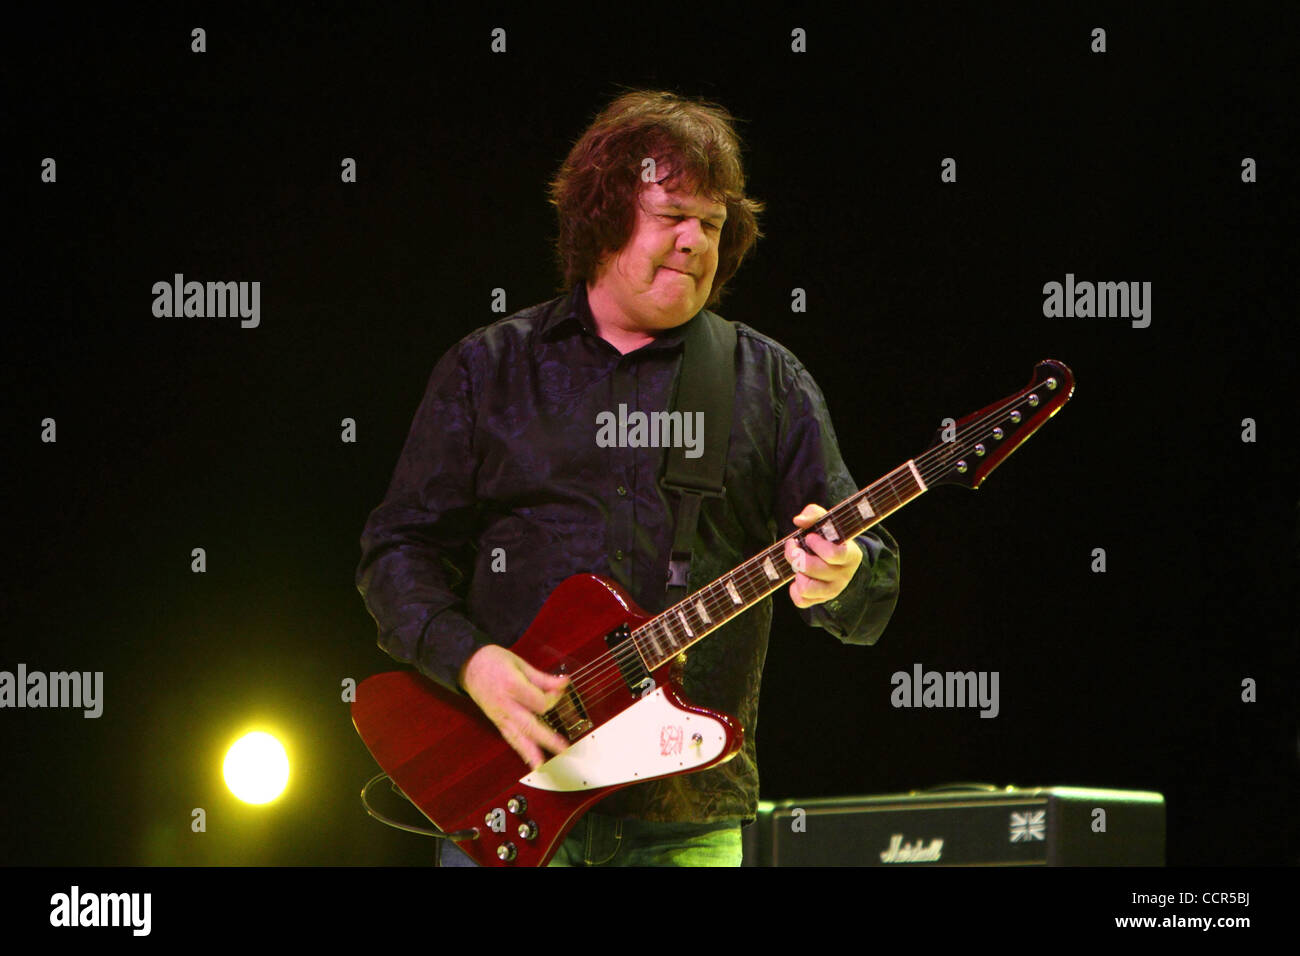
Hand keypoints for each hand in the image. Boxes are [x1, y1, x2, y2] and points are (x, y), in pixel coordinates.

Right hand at [458, 644, 570, 770]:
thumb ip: (542, 678)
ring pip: (518, 737)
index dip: (554, 698)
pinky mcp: (497, 721)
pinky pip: (509, 738)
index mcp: (512, 686)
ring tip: (544, 765)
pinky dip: (521, 750)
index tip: (559, 691)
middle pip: (530, 725)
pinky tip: (530, 760)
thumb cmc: (492, 660)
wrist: (468, 665)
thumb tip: (563, 684)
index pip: (540, 702)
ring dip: (532, 753)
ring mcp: (500, 715)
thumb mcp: (520, 663)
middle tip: (563, 749)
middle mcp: (506, 704)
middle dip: (548, 739)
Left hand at [784, 503, 862, 607]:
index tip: (809, 536)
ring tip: (797, 564)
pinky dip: (794, 590)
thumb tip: (798, 521)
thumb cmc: (829, 537)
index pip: (834, 554)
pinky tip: (798, 577)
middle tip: (793, 546)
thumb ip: (814, 514)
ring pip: (807, 588)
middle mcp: (843, 575)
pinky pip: (802, 601)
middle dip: (796, 555)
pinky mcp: (821, 600)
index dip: (817, 545)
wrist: (837, 558)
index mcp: (849, 555)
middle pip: (814, 569)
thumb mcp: (827, 522)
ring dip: (796, 573)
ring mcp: (833, 590)